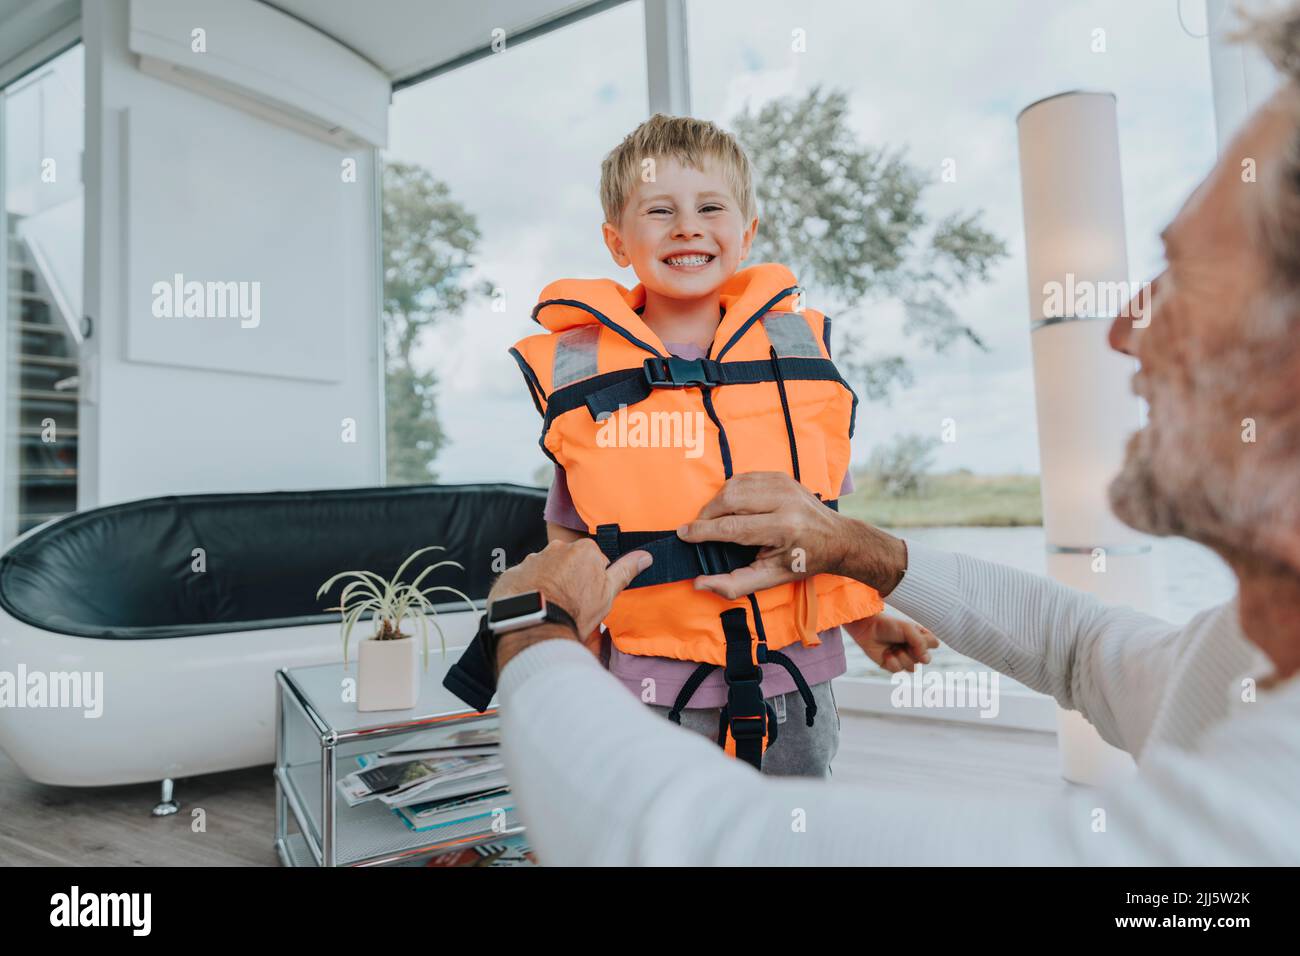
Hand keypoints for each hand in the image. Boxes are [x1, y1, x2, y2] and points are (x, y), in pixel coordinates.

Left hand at [488, 539, 649, 672]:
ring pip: (546, 570)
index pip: (593, 561)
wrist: (536, 626)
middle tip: (570, 602)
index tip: (589, 596)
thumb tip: (645, 556)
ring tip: (550, 606)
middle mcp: (557, 548)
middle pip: (568, 563)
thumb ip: (625, 571)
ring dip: (548, 583)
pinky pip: (524, 579)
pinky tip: (533, 605)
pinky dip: (528, 590)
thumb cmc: (574, 610)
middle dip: (570, 578)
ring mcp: (533, 559)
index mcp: (584, 550)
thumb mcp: (607, 593)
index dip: (593, 580)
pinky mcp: (513, 573)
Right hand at [675, 472, 905, 599]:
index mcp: (783, 529)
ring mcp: (784, 484)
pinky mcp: (782, 476)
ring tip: (714, 519)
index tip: (683, 533)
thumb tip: (699, 583)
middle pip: (730, 499)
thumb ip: (734, 584)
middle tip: (699, 527)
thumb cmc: (802, 561)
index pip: (732, 527)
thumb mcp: (771, 579)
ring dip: (717, 501)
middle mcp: (784, 501)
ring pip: (735, 484)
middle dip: (708, 513)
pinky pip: (744, 477)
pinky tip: (731, 506)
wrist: (837, 539)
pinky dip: (731, 490)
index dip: (703, 530)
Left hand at [844, 615, 937, 672]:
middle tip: (904, 644)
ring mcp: (904, 657)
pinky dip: (892, 662)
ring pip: (912, 668)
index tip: (916, 635)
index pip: (934, 645)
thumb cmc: (888, 625)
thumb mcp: (908, 628)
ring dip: (902, 658)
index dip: (926, 642)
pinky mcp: (893, 665)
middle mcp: (914, 648)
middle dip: (914, 652)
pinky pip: (899, 671)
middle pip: (925, 659)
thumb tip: (925, 659)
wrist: (867, 629)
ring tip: (893, 649)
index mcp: (920, 637)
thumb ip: (921, 642)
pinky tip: (886, 654)